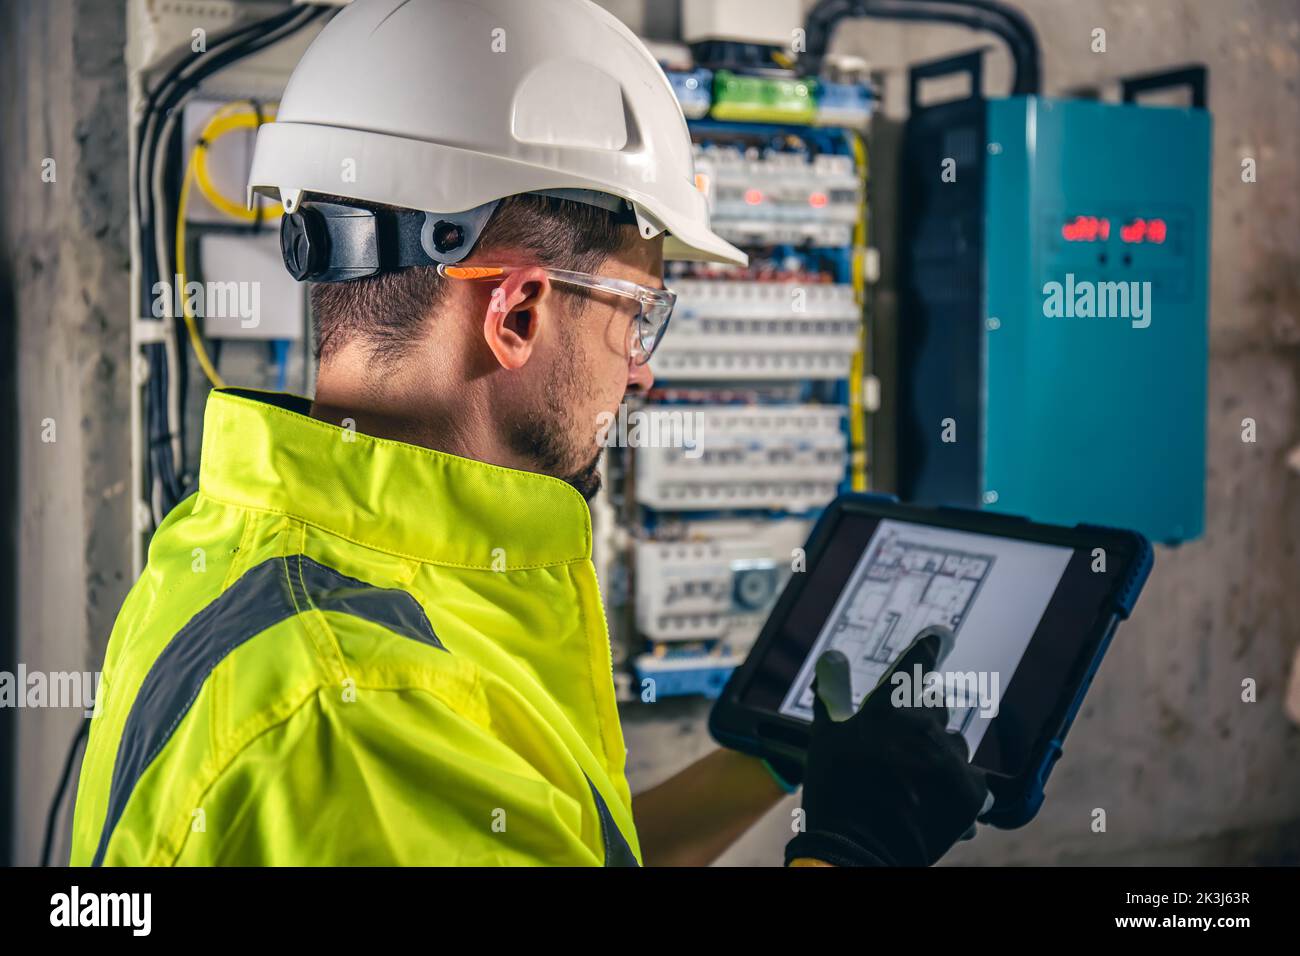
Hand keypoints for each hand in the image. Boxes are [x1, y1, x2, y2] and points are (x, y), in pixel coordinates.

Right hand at [785, 626, 990, 866]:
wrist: (858, 850)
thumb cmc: (837, 788)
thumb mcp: (826, 736)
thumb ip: (833, 691)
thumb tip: (834, 654)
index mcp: (888, 708)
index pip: (916, 664)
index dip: (930, 645)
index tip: (942, 633)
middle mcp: (924, 726)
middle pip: (935, 706)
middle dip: (922, 718)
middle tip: (901, 745)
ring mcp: (950, 759)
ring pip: (952, 744)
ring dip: (938, 755)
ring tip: (914, 781)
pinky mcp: (971, 791)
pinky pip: (968, 778)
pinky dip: (954, 788)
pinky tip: (931, 802)